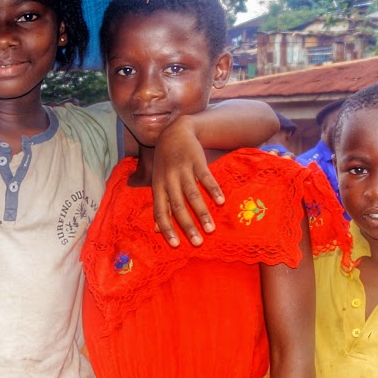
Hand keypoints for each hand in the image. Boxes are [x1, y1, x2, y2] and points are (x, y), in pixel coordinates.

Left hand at [150, 118, 223, 246]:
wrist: (174, 132)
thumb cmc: (166, 163)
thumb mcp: (158, 183)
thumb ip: (160, 205)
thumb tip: (156, 230)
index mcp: (158, 188)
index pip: (160, 212)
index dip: (167, 228)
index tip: (176, 245)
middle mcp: (168, 180)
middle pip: (177, 206)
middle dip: (187, 226)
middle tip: (198, 243)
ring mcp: (182, 170)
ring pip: (191, 195)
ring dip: (202, 213)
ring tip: (211, 229)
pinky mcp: (196, 161)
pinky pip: (205, 177)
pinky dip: (213, 189)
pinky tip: (221, 202)